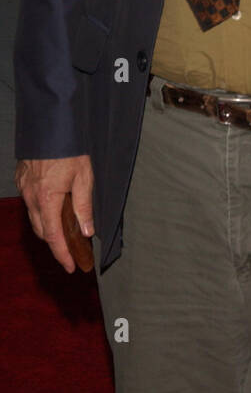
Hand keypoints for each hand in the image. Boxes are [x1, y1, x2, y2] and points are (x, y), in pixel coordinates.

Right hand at [16, 155, 93, 273]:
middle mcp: (31, 197)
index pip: (53, 236)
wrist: (50, 125)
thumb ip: (84, 206)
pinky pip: (30, 203)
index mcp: (47, 199)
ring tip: (64, 232)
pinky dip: (41, 211)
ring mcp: (24, 189)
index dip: (62, 254)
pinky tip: (53, 208)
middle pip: (42, 231)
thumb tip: (87, 231)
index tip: (71, 267)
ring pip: (35, 218)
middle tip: (71, 252)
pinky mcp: (21, 180)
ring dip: (48, 228)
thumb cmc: (69, 149)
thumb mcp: (84, 177)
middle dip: (55, 244)